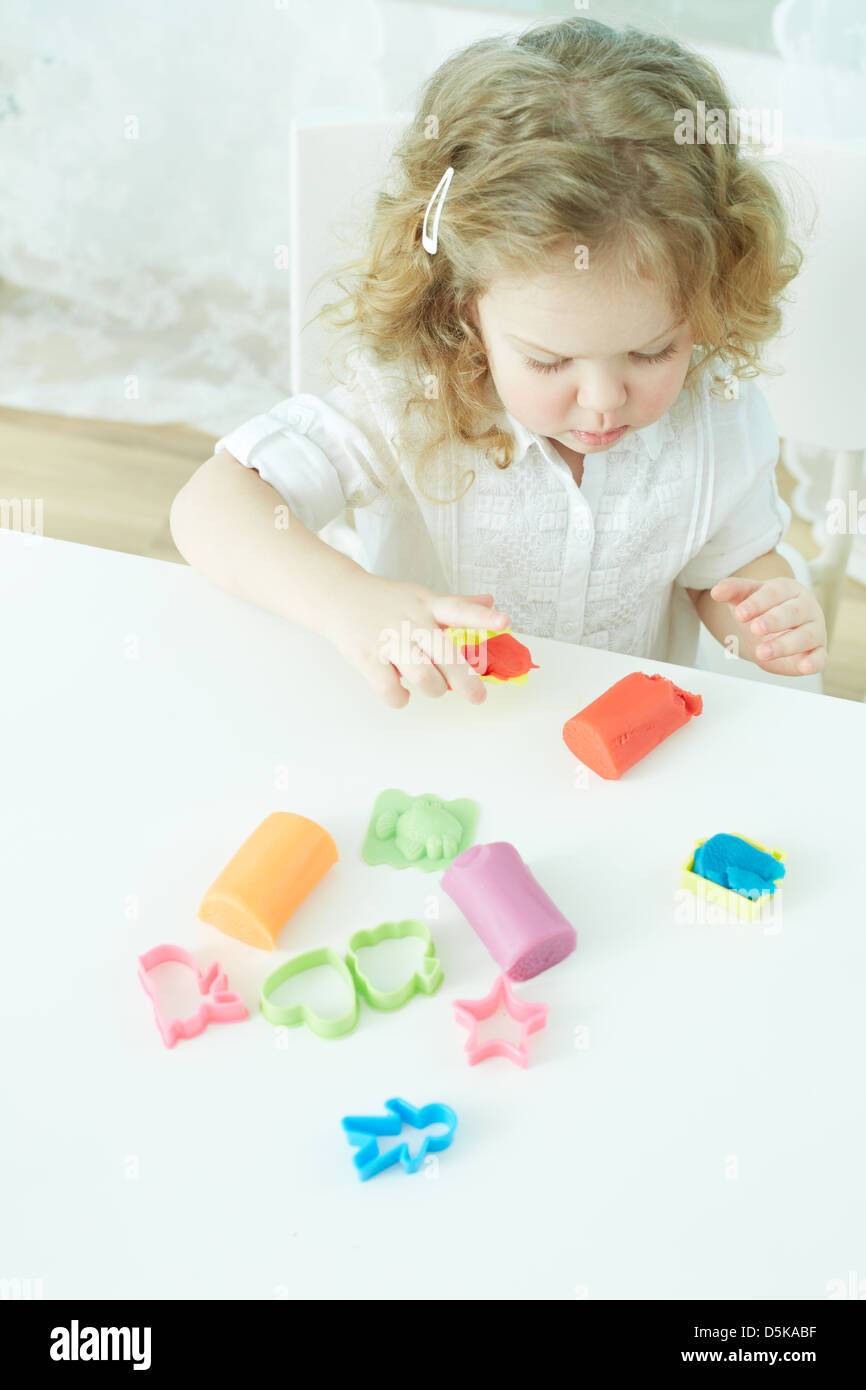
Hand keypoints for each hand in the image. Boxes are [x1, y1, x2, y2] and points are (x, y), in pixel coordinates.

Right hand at [323, 574, 509, 707]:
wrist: (338, 597)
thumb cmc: (386, 601)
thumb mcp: (421, 596)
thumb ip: (456, 603)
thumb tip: (490, 601)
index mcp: (427, 605)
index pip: (458, 608)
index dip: (482, 616)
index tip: (504, 621)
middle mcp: (411, 621)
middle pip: (444, 654)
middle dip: (465, 680)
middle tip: (477, 697)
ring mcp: (389, 641)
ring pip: (422, 677)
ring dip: (432, 689)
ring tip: (431, 687)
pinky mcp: (368, 659)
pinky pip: (391, 691)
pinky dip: (400, 699)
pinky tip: (401, 693)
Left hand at [710, 576, 826, 676]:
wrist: (777, 628)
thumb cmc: (763, 609)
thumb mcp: (745, 598)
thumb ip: (733, 592)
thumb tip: (716, 591)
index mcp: (789, 589)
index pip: (775, 592)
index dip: (757, 603)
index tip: (739, 614)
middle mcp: (806, 607)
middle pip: (793, 612)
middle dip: (774, 621)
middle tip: (754, 629)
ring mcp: (815, 629)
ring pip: (806, 636)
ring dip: (785, 645)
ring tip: (762, 652)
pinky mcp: (817, 652)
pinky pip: (820, 657)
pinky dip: (814, 662)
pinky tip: (804, 667)